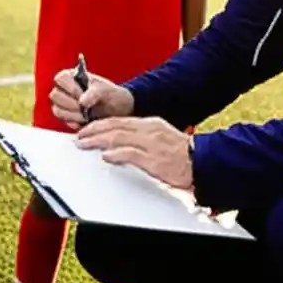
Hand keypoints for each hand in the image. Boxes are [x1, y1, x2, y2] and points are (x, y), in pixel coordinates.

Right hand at [50, 67, 132, 128]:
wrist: (116, 109)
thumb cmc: (108, 94)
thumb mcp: (104, 90)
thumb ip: (93, 93)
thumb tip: (82, 102)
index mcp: (71, 76)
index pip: (60, 78)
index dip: (70, 88)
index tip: (81, 94)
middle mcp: (64, 89)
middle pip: (55, 96)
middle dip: (71, 104)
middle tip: (85, 108)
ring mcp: (63, 104)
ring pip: (57, 110)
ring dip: (72, 115)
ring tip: (86, 115)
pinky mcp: (66, 117)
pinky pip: (63, 121)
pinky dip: (74, 122)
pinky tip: (85, 121)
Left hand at [75, 117, 193, 189]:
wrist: (203, 162)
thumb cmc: (183, 154)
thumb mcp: (161, 138)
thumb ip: (141, 138)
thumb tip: (120, 143)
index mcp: (151, 124)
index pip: (120, 120)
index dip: (100, 124)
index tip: (87, 129)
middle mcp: (149, 130)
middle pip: (116, 126)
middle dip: (94, 130)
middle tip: (80, 136)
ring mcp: (151, 144)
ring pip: (119, 137)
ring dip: (98, 140)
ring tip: (84, 144)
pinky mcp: (154, 160)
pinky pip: (131, 154)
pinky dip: (116, 154)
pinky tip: (105, 156)